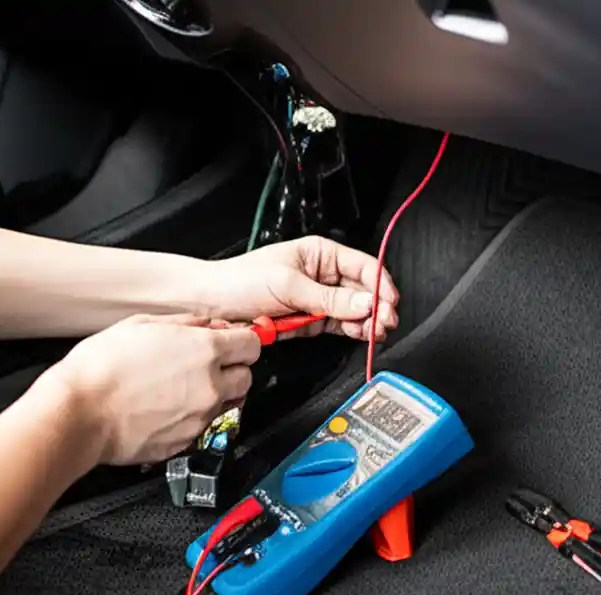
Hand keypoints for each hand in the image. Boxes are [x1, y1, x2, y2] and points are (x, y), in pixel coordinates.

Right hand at [46, 315, 259, 465]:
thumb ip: (184, 322)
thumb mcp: (141, 324)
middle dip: (232, 369)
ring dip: (214, 394)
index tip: (233, 342)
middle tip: (207, 365)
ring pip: (227, 403)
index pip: (252, 344)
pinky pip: (202, 426)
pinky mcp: (186, 441)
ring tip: (180, 387)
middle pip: (246, 377)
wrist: (78, 414)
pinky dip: (191, 417)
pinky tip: (164, 407)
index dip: (242, 342)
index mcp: (204, 351)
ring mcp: (200, 417)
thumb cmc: (100, 368)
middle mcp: (210, 386)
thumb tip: (206, 323)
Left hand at [203, 236, 399, 340]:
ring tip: (375, 332)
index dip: (380, 284)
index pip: (362, 266)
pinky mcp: (311, 320)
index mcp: (320, 254)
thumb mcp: (289, 286)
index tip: (389, 302)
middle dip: (377, 306)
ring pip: (354, 309)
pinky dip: (352, 330)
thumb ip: (329, 298)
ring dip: (367, 321)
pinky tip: (361, 334)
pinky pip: (339, 324)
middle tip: (385, 322)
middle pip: (362, 290)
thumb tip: (366, 302)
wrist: (212, 305)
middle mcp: (323, 274)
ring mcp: (318, 298)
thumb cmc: (241, 282)